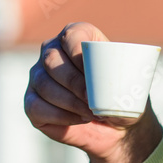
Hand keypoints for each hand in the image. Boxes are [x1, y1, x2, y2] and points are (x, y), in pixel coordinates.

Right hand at [24, 22, 162, 162]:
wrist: (117, 126)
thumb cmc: (122, 97)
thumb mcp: (130, 82)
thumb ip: (122, 75)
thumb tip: (107, 83)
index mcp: (77, 36)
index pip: (70, 36)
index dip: (79, 52)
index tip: (95, 73)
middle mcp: (52, 52)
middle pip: (52, 60)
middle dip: (74, 82)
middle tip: (92, 100)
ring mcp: (38, 77)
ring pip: (44, 84)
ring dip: (69, 102)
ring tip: (90, 113)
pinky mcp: (32, 102)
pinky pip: (36, 107)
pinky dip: (60, 116)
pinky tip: (79, 119)